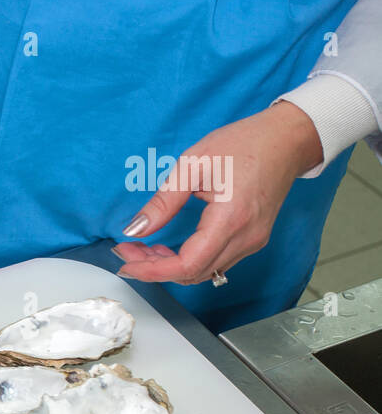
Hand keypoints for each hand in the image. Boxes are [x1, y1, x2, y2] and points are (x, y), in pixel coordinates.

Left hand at [114, 102, 323, 284]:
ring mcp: (252, 242)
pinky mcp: (252, 240)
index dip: (151, 270)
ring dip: (169, 267)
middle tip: (127, 251)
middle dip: (153, 268)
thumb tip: (135, 229)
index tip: (125, 260)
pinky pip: (215, 263)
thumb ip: (162, 202)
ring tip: (143, 249)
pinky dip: (187, 261)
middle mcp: (246, 238)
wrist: (287, 139)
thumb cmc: (245, 144)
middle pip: (192, 274)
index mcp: (231, 219)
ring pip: (203, 272)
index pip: (187, 265)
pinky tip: (168, 248)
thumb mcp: (193, 165)